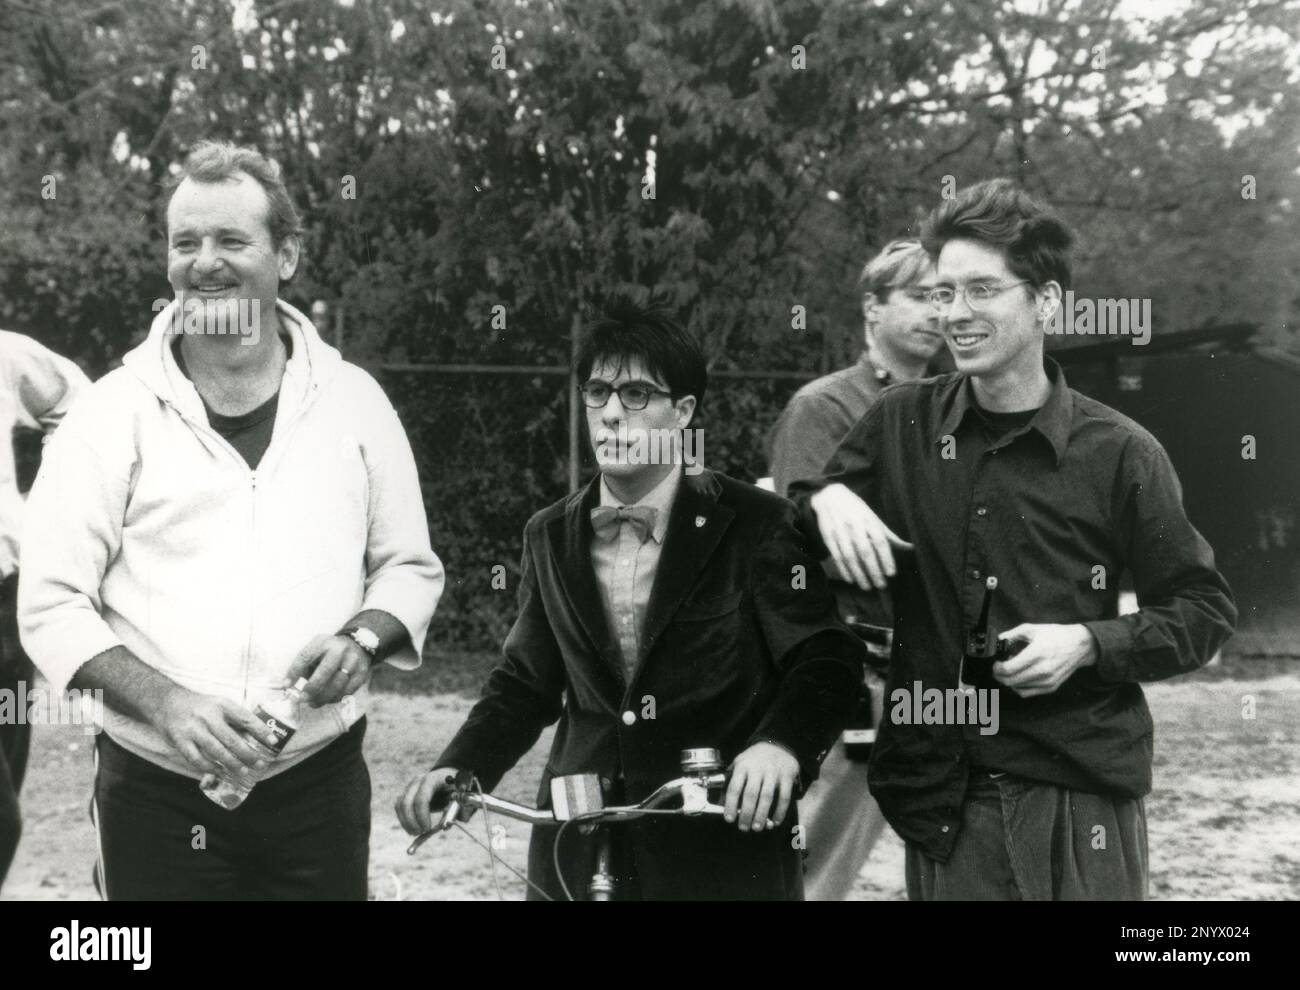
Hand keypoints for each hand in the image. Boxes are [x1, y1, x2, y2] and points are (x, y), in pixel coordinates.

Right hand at [153, 686, 279, 778]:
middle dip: (248, 754)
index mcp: (222, 705)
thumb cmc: (200, 706)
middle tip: (260, 764)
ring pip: (217, 751)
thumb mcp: (219, 704)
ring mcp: (193, 729)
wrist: (167, 702)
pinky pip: (197, 759)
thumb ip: (234, 718)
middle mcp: (208, 716)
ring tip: (244, 772)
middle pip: (232, 739)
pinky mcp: (180, 741)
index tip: (273, 741)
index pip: (245, 718)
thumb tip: (257, 736)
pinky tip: (220, 772)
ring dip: (232, 764)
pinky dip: (210, 768)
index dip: (261, 730)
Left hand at [285, 634, 371, 706]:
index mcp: (323, 642)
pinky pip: (347, 691)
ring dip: (323, 697)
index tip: (286, 686)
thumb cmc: (328, 652)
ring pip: (337, 685)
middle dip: (312, 689)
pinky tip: (327, 699)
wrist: (356, 645)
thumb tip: (289, 686)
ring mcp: (353, 662)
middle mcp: (340, 650)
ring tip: (313, 702)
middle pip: (325, 672)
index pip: (306, 657)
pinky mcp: (361, 673)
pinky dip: (334, 698)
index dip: (294, 672)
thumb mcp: (315, 650)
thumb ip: (303, 665)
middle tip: (302, 699)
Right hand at [394, 766, 471, 835]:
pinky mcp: (407, 792)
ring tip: (416, 833)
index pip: (422, 798)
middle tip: (420, 833)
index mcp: (434, 779)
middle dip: (411, 821)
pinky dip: (403, 819)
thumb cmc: (457, 788)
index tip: (427, 829)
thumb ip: (461, 809)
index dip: (422, 816)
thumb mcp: (464, 796)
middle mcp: (419, 780)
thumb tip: (447, 825)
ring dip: (406, 822)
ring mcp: (411, 786)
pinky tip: (412, 828)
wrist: (449, 776)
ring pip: (400, 805)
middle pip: (406, 802)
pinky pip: (399, 807)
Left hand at [724, 742, 799, 832]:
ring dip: (761, 815)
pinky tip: (775, 821)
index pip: (734, 787)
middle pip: (751, 794)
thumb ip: (732, 780)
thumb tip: (721, 802)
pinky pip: (784, 797)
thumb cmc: (754, 759)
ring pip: (767, 797)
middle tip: (743, 827)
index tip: (729, 819)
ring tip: (757, 827)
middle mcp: (757, 769)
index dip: (731, 805)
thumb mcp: (740, 763)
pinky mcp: (787, 776)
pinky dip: (780, 811)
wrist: (778, 744)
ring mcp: (773, 772)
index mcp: (743, 766)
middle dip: (746, 814)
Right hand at [809, 483, 912, 590]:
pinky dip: (844, 569)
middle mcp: (855, 525)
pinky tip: (851, 580)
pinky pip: (837, 556)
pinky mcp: (828, 536)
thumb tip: (910, 547)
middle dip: (873, 570)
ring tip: (867, 586)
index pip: (880, 541)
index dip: (886, 558)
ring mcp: (840, 531)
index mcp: (869, 520)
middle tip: (881, 585)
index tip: (891, 574)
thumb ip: (890, 535)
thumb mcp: (874, 518)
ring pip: (850, 556)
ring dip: (859, 574)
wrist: (829, 495)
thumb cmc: (857, 510)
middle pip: (865, 551)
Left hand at [995, 623, 1097, 697]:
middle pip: (1010, 681)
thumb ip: (1012, 635)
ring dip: (1008, 681)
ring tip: (1010, 670)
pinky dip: (1018, 687)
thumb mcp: (1032, 629)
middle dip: (999, 675)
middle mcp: (1042, 670)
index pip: (1009, 669)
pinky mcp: (1051, 687)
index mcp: (1037, 653)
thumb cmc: (1056, 635)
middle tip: (997, 668)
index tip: (995, 663)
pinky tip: (1018, 677)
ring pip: (1017, 688)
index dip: (997, 668)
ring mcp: (1047, 681)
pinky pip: (1027, 693)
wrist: (1081, 646)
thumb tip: (998, 641)